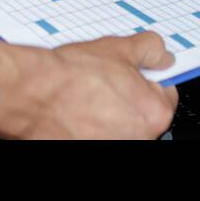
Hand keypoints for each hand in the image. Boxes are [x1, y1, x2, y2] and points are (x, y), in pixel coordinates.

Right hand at [21, 32, 178, 137]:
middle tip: (105, 84)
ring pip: (120, 128)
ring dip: (109, 116)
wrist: (33, 94)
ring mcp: (116, 148)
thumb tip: (162, 54)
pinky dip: (90, 129)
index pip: (166, 93)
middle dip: (127, 100)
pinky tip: (77, 113)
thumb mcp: (120, 48)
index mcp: (156, 112)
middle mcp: (140, 138)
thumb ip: (150, 50)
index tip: (133, 75)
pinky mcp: (91, 152)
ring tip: (87, 98)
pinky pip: (99, 137)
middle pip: (142, 114)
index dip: (147, 80)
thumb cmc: (73, 75)